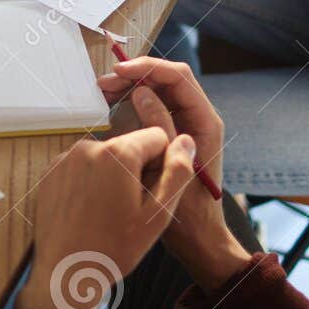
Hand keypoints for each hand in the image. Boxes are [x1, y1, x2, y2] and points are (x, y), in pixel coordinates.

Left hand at [14, 127, 197, 308]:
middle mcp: (88, 145)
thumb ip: (178, 173)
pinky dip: (90, 180)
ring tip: (108, 212)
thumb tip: (187, 140)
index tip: (152, 192)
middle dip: (135, 169)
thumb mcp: (158, 216)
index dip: (162, 162)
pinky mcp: (51, 170)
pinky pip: (82, 165)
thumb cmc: (114, 248)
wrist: (65, 272)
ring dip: (112, 175)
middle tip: (130, 208)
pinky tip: (88, 210)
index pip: (156, 136)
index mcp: (118, 153)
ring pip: (105, 155)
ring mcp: (65, 157)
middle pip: (129, 145)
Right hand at [98, 58, 250, 289]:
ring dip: (131, 86)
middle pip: (167, 79)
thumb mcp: (170, 167)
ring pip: (158, 91)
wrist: (199, 240)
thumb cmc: (189, 212)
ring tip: (103, 91)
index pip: (179, 77)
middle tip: (104, 83)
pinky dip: (131, 101)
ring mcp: (185, 125)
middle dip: (135, 75)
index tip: (120, 71)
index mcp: (206, 122)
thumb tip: (141, 92)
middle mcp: (198, 118)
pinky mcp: (171, 134)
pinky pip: (152, 106)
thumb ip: (159, 126)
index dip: (149, 68)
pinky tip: (111, 105)